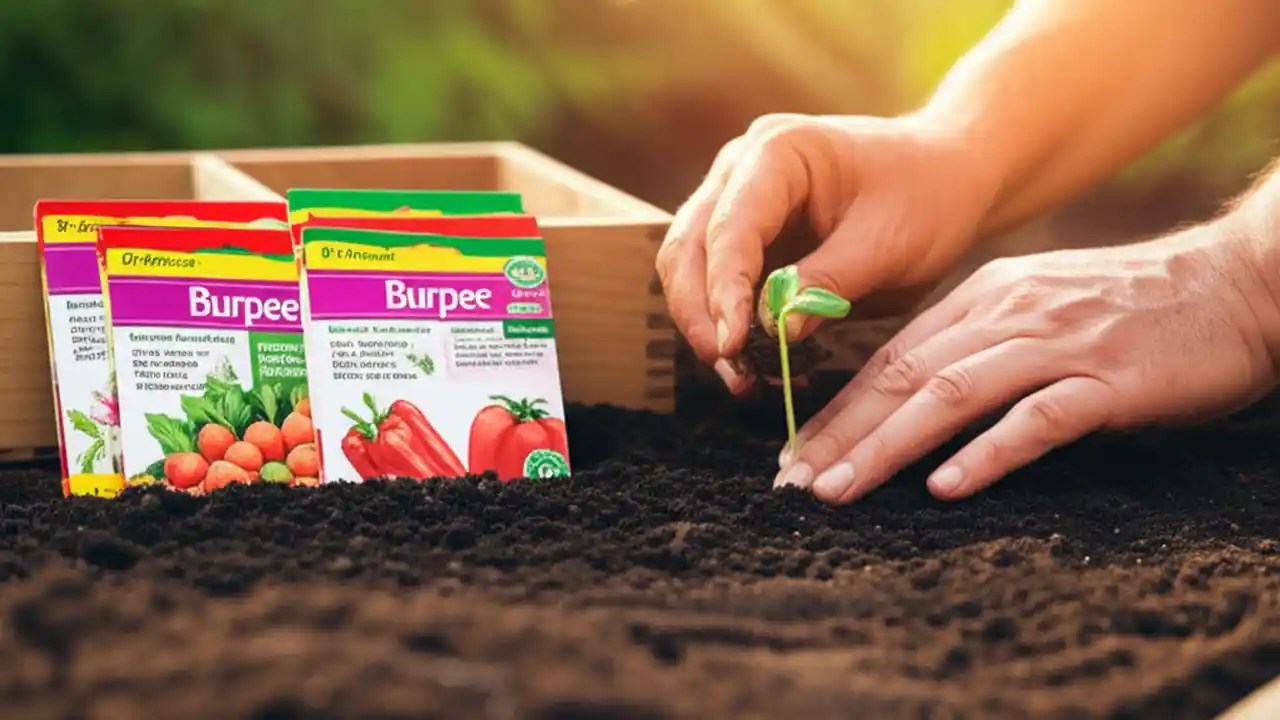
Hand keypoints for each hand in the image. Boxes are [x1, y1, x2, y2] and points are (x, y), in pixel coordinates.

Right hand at [655, 113, 1001, 391]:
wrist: (948, 177)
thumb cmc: (927, 197)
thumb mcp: (888, 244)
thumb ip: (829, 284)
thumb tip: (776, 331)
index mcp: (777, 152)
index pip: (730, 227)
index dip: (724, 289)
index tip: (733, 344)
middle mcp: (741, 168)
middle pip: (690, 245)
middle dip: (700, 311)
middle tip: (726, 366)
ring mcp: (736, 199)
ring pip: (689, 265)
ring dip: (705, 321)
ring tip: (738, 374)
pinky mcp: (746, 235)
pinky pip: (714, 279)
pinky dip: (723, 320)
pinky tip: (749, 359)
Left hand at [776, 222, 1279, 502]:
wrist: (1233, 281)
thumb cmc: (1130, 306)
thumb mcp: (1037, 305)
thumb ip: (977, 340)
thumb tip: (912, 391)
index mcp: (983, 298)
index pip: (890, 357)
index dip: (836, 407)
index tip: (793, 451)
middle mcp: (1008, 314)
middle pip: (903, 376)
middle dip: (840, 431)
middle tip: (791, 480)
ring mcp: (1056, 344)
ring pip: (950, 395)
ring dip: (886, 445)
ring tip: (839, 489)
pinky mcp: (1106, 378)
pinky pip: (1036, 419)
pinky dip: (986, 453)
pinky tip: (944, 486)